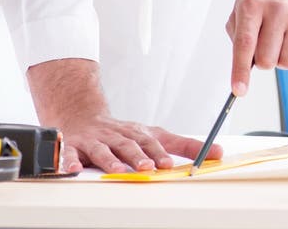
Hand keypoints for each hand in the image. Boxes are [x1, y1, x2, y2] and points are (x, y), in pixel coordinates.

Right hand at [27, 58, 222, 172]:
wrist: (82, 115)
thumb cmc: (122, 132)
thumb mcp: (154, 135)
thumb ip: (184, 145)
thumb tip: (218, 152)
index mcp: (137, 133)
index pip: (151, 142)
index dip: (160, 152)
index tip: (169, 164)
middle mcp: (117, 135)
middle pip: (129, 145)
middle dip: (138, 156)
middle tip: (148, 167)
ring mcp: (95, 141)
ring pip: (102, 150)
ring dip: (110, 161)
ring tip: (118, 171)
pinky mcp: (74, 146)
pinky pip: (69, 153)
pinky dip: (69, 160)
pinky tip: (73, 169)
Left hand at [226, 0, 287, 95]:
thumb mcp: (242, 4)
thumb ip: (237, 34)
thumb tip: (243, 67)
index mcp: (252, 4)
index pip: (245, 44)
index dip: (240, 70)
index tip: (239, 90)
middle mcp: (277, 8)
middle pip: (266, 61)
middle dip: (263, 61)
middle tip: (265, 44)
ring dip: (282, 61)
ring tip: (281, 42)